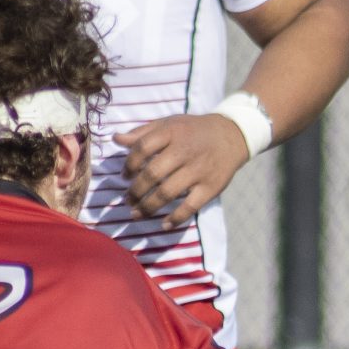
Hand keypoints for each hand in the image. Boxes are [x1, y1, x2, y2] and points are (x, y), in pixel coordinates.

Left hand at [116, 114, 251, 227]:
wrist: (232, 135)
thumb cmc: (193, 131)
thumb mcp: (169, 124)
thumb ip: (142, 133)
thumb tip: (116, 139)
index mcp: (172, 132)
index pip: (143, 148)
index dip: (129, 164)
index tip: (124, 176)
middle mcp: (185, 151)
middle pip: (153, 173)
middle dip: (136, 190)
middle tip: (128, 200)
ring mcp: (198, 170)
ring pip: (168, 192)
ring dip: (148, 206)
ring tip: (136, 214)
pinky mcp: (210, 187)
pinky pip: (190, 206)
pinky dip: (175, 218)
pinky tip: (163, 224)